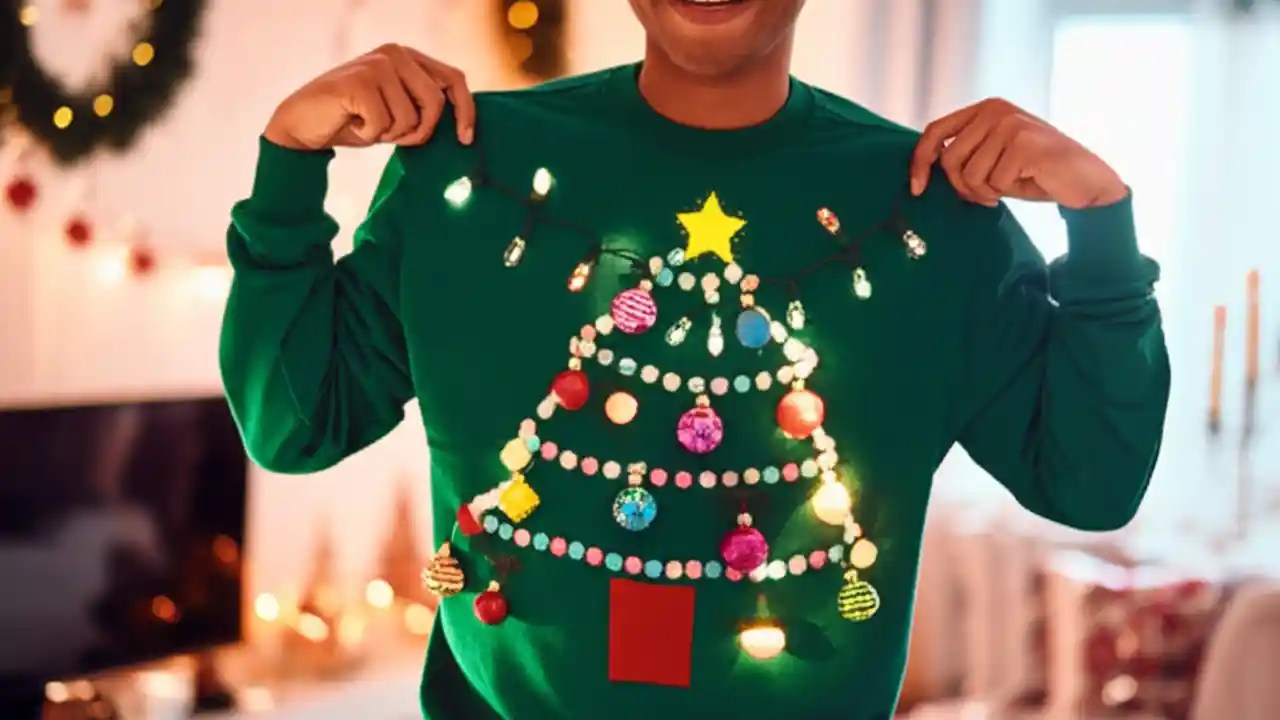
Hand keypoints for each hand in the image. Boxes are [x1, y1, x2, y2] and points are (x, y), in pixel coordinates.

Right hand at [264, 44, 474, 150]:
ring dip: (390, 134)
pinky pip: (383, 124)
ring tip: (367, 124)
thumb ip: (424, 107)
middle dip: (420, 132)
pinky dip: (369, 134)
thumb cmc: (355, 121)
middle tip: (395, 138)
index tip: (465, 140)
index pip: (454, 79)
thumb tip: (465, 125)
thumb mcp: (398, 112)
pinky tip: (352, 123)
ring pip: (410, 118)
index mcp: (409, 56)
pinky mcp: (359, 81)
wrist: (303, 124)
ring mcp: (376, 64)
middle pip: (435, 103)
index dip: (465, 111)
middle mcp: (395, 53)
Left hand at [910, 98, 1127, 209]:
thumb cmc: (1035, 173)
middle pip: (949, 159)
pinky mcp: (1024, 144)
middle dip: (963, 187)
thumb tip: (923, 171)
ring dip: (985, 192)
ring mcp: (1010, 124)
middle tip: (986, 195)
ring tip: (1008, 187)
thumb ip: (965, 155)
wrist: (1085, 180)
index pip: (935, 131)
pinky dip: (1005, 193)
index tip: (917, 189)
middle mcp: (996, 111)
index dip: (920, 161)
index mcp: (985, 109)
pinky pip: (994, 182)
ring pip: (970, 174)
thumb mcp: (993, 159)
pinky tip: (1025, 184)